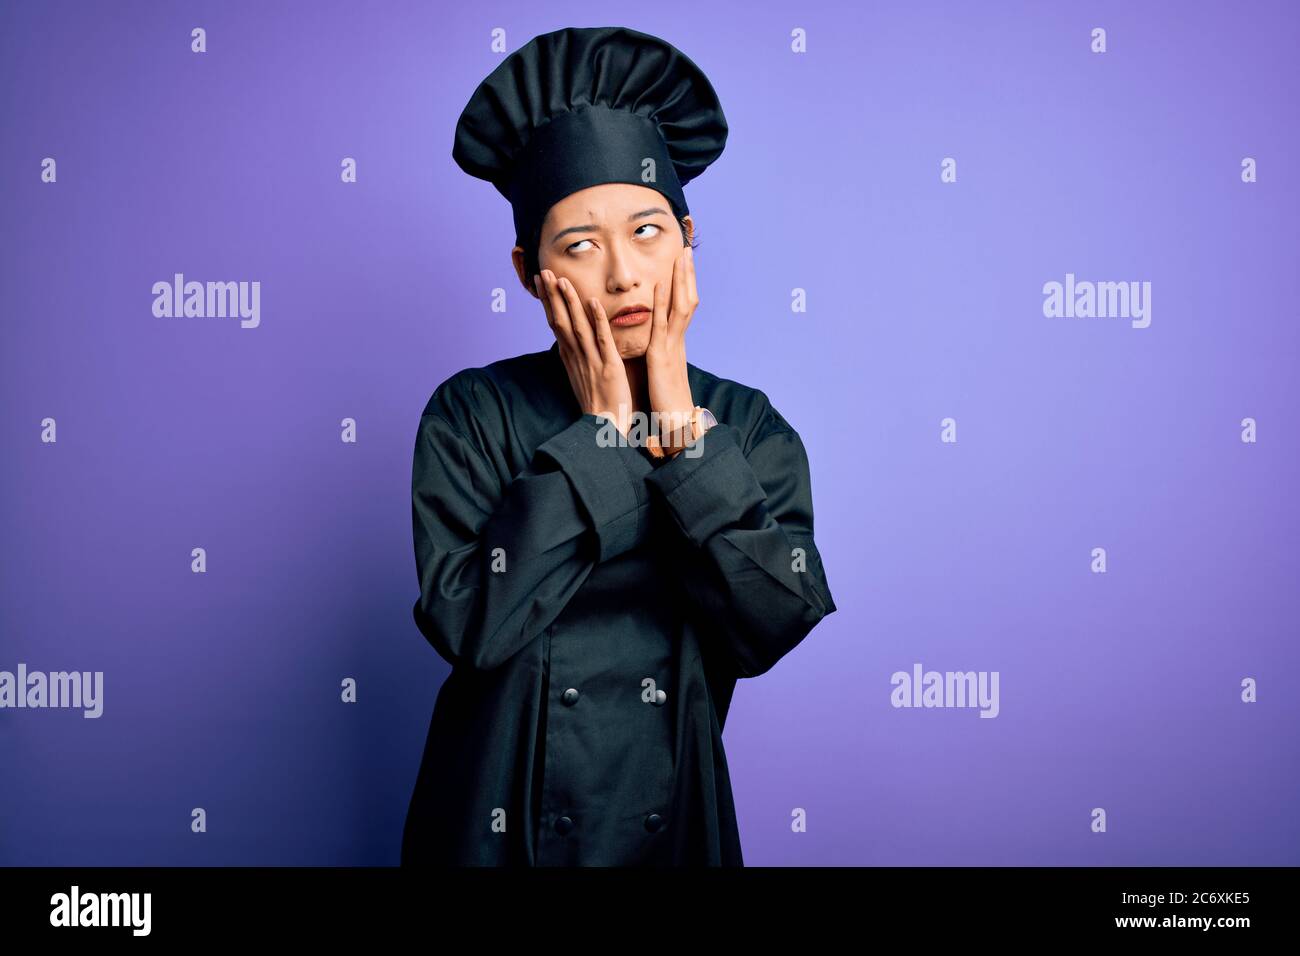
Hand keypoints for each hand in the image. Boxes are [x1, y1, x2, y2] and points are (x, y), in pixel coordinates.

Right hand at [535, 270, 633, 437]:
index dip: (548, 302)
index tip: (541, 283)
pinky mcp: (608, 367)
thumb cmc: (597, 405)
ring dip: (569, 302)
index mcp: (570, 358)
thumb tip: (569, 344)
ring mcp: (591, 362)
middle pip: (561, 321)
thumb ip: (577, 358)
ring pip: (577, 326)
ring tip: (561, 280)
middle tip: (543, 272)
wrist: (603, 429)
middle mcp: (576, 357)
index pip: (556, 324)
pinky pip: (601, 340)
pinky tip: (593, 302)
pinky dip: (596, 321)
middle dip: (551, 296)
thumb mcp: (582, 377)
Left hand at [646, 245, 697, 449]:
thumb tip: (658, 346)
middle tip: (686, 248)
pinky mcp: (661, 356)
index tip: (683, 263)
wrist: (673, 424)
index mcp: (675, 343)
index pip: (682, 307)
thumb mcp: (661, 372)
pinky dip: (664, 301)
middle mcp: (677, 341)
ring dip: (682, 279)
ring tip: (681, 255)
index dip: (684, 284)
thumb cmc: (666, 402)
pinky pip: (663, 324)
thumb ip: (660, 355)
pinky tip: (662, 283)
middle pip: (687, 299)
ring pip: (681, 306)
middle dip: (687, 274)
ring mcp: (672, 346)